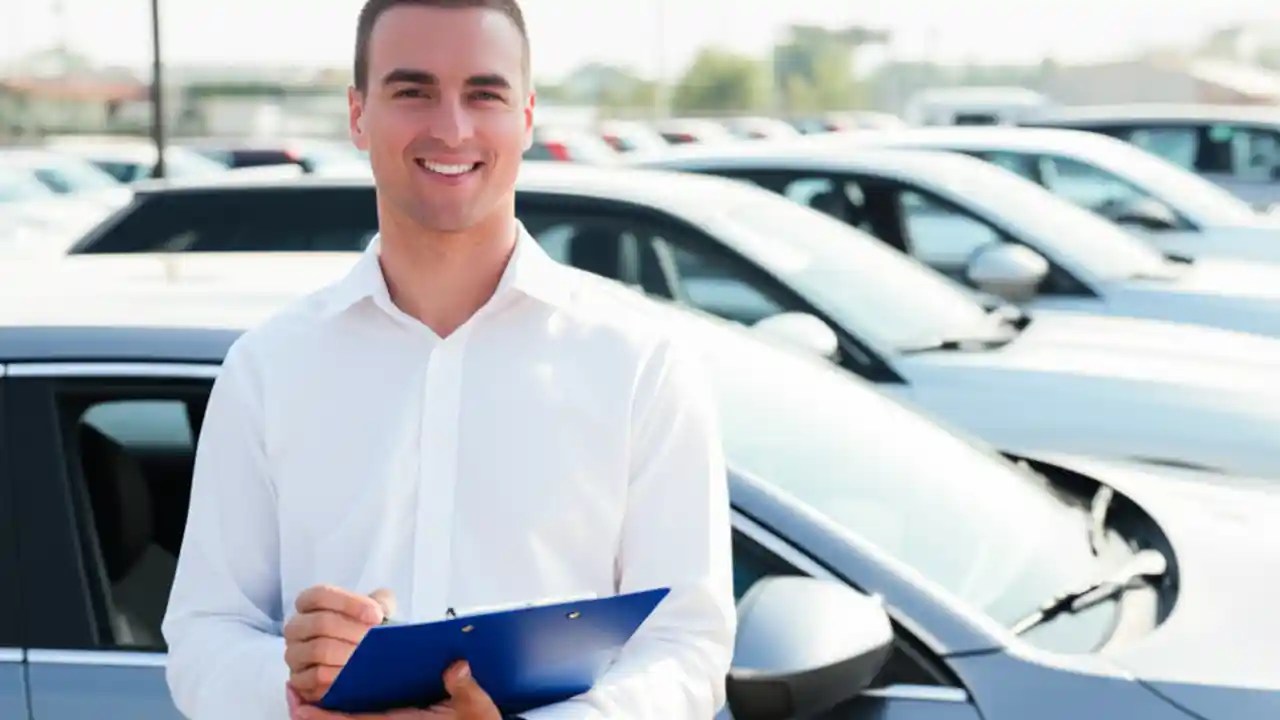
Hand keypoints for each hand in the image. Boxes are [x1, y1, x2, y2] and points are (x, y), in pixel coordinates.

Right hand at [284, 586, 394, 702]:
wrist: (359, 660)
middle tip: (376, 641)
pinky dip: (339, 677)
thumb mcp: (374, 608)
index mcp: (309, 603)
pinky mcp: (297, 679)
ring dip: (349, 655)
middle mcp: (296, 626)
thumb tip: (383, 609)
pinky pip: (315, 678)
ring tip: (370, 658)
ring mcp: (294, 653)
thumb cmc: (363, 628)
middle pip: (321, 623)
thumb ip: (380, 601)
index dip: (350, 603)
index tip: (377, 615)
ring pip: (318, 650)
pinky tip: (356, 676)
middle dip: (353, 631)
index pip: (320, 595)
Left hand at [287, 661, 500, 719]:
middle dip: (315, 712)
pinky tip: (335, 690)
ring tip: (303, 691)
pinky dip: (343, 708)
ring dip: (326, 709)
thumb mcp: (478, 710)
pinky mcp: (399, 717)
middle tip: (290, 692)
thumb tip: (456, 666)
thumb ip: (467, 690)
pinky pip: (364, 716)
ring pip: (352, 719)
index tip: (298, 702)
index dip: (323, 715)